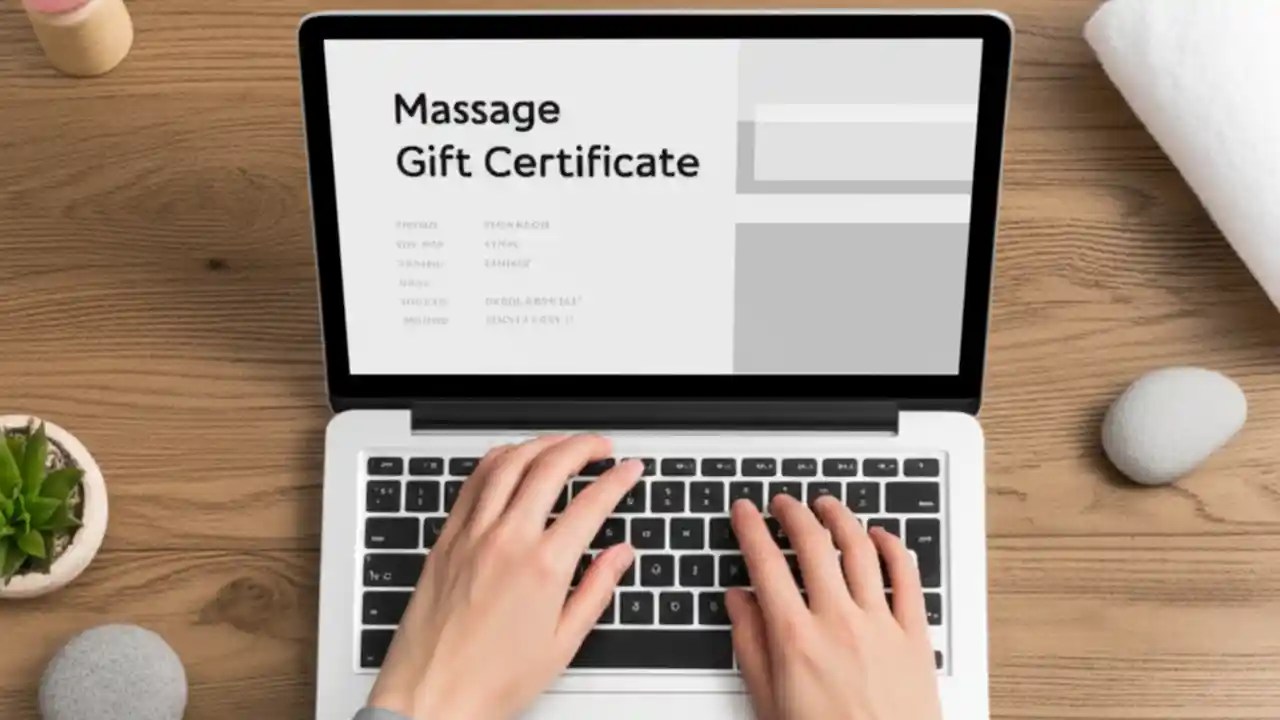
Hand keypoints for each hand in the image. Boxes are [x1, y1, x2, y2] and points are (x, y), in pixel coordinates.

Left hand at [367, 435, 641, 719]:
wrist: (431, 698)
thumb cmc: (491, 682)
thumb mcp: (563, 643)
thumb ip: (596, 590)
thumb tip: (620, 556)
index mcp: (543, 568)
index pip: (592, 503)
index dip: (618, 479)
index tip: (630, 470)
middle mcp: (507, 541)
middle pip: (551, 466)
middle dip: (584, 447)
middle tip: (601, 447)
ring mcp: (472, 535)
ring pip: (509, 463)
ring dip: (541, 444)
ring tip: (562, 444)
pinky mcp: (446, 540)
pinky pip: (473, 483)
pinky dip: (497, 460)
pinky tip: (511, 459)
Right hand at [726, 495, 941, 719]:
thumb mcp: (767, 701)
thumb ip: (750, 645)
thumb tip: (738, 602)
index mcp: (795, 638)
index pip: (765, 563)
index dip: (751, 529)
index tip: (744, 512)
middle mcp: (837, 622)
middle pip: (812, 544)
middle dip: (792, 512)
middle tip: (782, 502)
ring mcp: (880, 625)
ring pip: (860, 549)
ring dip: (839, 518)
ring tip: (826, 506)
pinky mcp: (914, 635)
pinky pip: (907, 577)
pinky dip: (893, 548)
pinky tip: (881, 536)